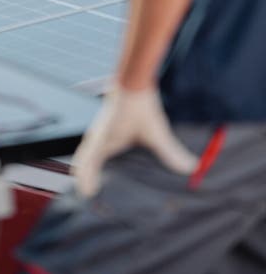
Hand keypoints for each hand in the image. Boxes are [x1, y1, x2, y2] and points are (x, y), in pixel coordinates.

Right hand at [72, 86, 197, 197]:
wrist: (133, 78)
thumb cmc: (140, 105)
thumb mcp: (157, 131)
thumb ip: (171, 152)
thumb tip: (191, 168)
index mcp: (102, 141)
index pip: (87, 166)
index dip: (86, 181)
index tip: (88, 195)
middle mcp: (96, 136)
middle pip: (83, 159)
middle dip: (83, 175)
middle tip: (87, 191)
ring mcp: (98, 128)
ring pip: (86, 150)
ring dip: (87, 163)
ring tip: (93, 178)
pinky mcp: (104, 122)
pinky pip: (93, 142)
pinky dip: (93, 152)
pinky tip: (106, 156)